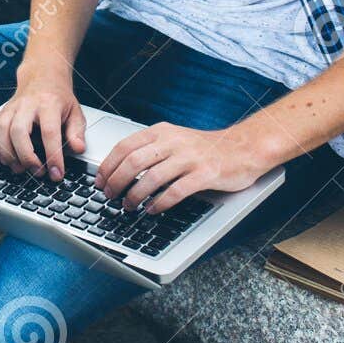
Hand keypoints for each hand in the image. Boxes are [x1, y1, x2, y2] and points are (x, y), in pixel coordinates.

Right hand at [0, 62, 86, 181]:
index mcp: (48, 104)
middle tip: (37, 172)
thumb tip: (78, 149)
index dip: (52, 155)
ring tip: (21, 168)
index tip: (57, 173)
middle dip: (26, 157)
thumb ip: (77, 132)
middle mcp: (27, 105)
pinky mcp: (0, 113)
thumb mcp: (75, 112)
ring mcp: (11, 108)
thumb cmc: (58, 97)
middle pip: (19, 132)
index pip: (49, 132)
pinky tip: (6, 158)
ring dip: (9, 155)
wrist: (41, 76)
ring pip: (1, 132)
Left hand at [93, 121, 269, 212]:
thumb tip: (121, 169)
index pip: (125, 146)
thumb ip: (152, 150)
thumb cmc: (206, 148)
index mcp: (162, 132)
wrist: (243, 148)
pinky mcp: (204, 174)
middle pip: (133, 162)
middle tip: (110, 196)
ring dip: (135, 196)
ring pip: (151, 178)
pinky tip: (153, 210)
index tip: (100, 181)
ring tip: (129, 206)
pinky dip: (160, 203)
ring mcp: (189, 157)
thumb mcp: (175, 140)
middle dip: (116, 182)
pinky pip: (176, 191)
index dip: (108, 166)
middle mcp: (173, 142)